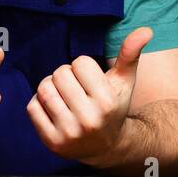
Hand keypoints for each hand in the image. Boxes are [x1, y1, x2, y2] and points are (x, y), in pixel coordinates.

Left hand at [25, 27, 151, 162]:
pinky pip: (32, 107)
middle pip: (60, 74)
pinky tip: (53, 109)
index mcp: (107, 101)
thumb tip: (145, 30)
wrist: (105, 146)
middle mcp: (89, 119)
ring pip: (44, 89)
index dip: (83, 67)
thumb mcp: (124, 81)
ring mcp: (69, 132)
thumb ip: (131, 54)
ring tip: (63, 95)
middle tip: (75, 87)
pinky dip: (38, 103)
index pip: (80, 63)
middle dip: (66, 76)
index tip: (89, 79)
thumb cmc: (113, 106)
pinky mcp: (52, 142)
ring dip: (51, 87)